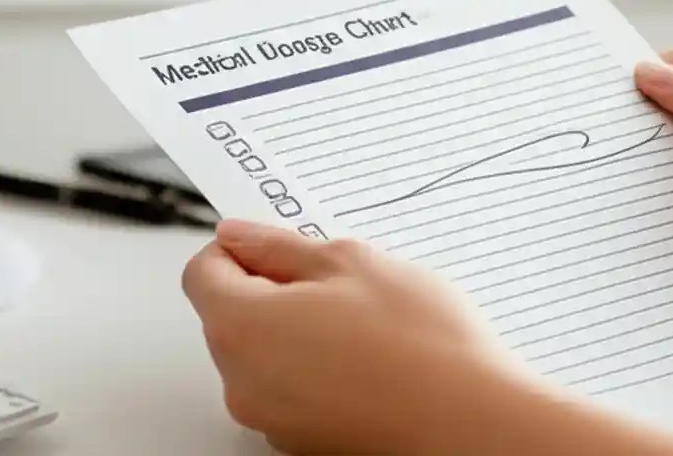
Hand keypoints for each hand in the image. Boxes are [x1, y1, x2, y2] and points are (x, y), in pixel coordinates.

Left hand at [181, 220, 533, 454]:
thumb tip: (239, 236)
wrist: (469, 423)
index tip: (281, 245)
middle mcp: (241, 382)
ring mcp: (271, 419)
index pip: (203, 271)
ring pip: (266, 353)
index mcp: (241, 327)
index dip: (240, 249)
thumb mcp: (351, 263)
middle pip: (231, 316)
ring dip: (301, 330)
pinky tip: (371, 360)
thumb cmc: (419, 343)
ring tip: (366, 324)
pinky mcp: (301, 440)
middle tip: (342, 282)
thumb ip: (280, 247)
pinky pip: (293, 389)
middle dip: (276, 289)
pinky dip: (319, 369)